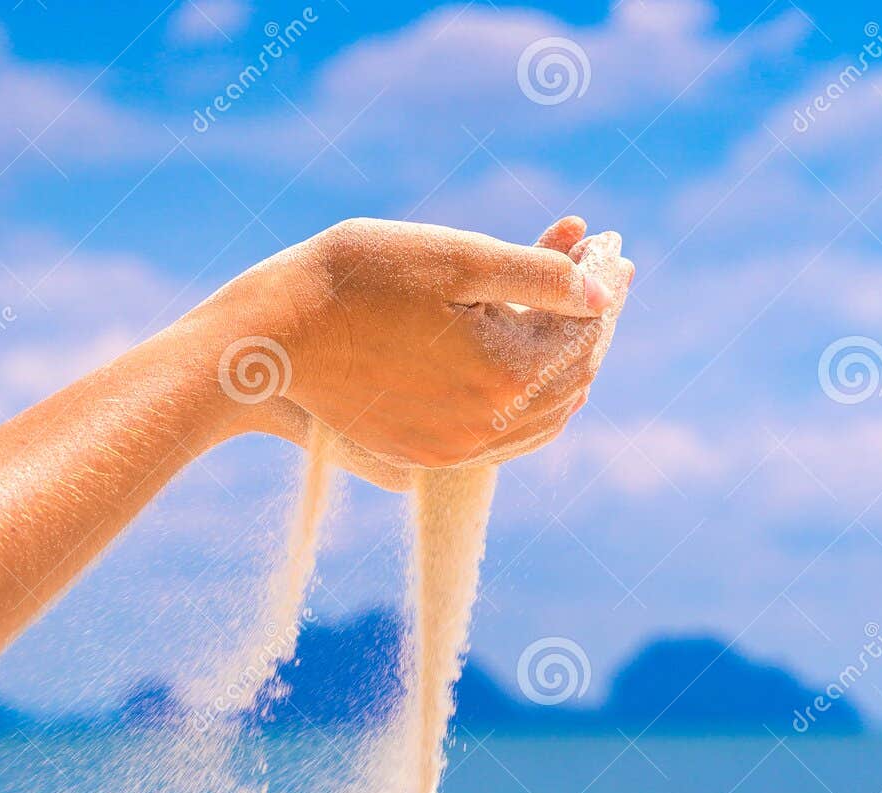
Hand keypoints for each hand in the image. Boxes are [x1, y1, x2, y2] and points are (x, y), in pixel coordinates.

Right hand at [197, 216, 616, 469]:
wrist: (270, 340)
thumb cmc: (356, 282)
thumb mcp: (455, 257)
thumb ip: (539, 272)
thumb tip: (606, 293)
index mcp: (505, 375)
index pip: (585, 332)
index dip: (605, 285)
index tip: (611, 244)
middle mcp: (488, 429)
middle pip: (571, 377)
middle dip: (594, 322)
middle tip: (603, 271)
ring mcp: (455, 453)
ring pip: (542, 416)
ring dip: (566, 364)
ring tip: (576, 315)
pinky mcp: (423, 458)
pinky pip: (501, 436)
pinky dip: (527, 398)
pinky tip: (526, 365)